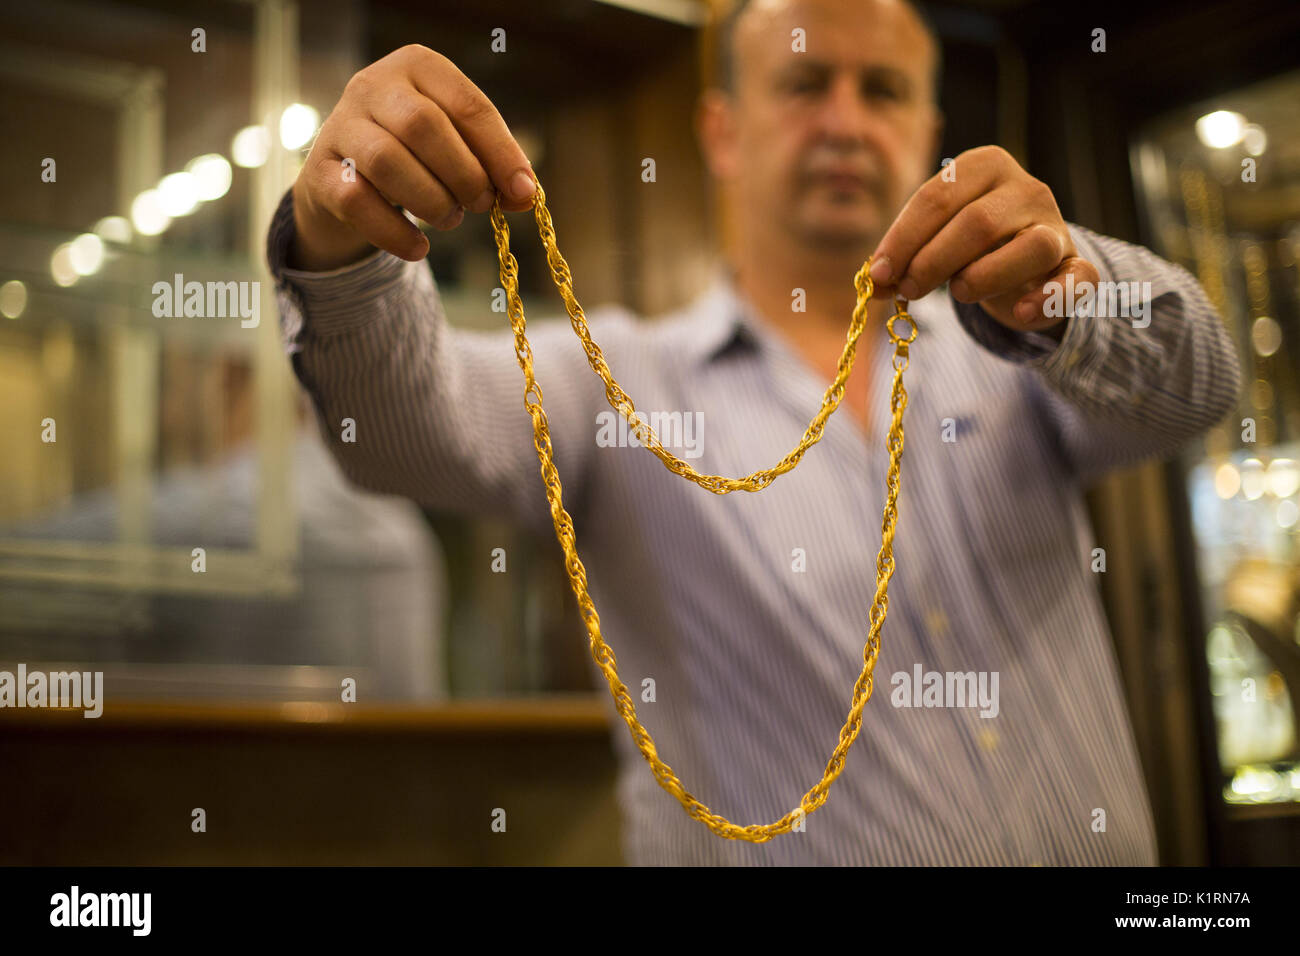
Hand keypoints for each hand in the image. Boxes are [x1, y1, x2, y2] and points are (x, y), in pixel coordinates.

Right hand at [289, 44, 536, 270]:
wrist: (347, 177)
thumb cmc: (417, 154)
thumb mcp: (456, 146)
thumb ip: (491, 165)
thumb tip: (525, 196)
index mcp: (417, 66)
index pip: (467, 104)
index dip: (501, 152)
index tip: (522, 192)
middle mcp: (372, 85)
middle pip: (423, 126)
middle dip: (463, 175)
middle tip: (480, 205)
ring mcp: (339, 126)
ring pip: (387, 161)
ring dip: (431, 201)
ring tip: (449, 219)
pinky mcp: (318, 172)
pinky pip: (357, 203)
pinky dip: (395, 233)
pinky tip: (419, 249)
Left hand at [868, 145, 1097, 336]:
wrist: (1022, 264)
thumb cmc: (968, 246)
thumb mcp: (932, 242)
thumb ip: (903, 259)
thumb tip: (872, 284)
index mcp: (984, 167)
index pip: (937, 197)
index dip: (903, 239)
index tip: (879, 274)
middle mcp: (1026, 188)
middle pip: (977, 222)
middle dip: (934, 261)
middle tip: (909, 290)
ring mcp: (1056, 226)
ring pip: (1031, 246)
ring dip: (985, 276)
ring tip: (958, 293)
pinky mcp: (1077, 264)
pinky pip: (1076, 279)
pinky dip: (1049, 297)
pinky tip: (1020, 311)